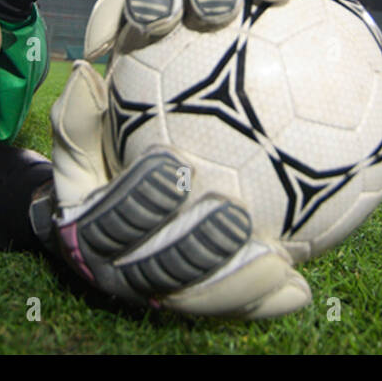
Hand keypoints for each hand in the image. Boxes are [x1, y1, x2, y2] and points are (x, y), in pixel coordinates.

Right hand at [30, 60, 310, 317]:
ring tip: (279, 262)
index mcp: (91, 234)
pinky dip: (265, 301)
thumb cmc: (100, 165)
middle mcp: (123, 273)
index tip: (172, 163)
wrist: (101, 225)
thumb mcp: (82, 141)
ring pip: (199, 298)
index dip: (139, 199)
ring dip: (238, 285)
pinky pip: (233, 306)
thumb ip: (80, 115)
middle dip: (197, 249)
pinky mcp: (198, 302)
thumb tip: (82, 74)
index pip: (111, 221)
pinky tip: (300, 287)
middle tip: (235, 216)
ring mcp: (163, 294)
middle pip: (159, 271)